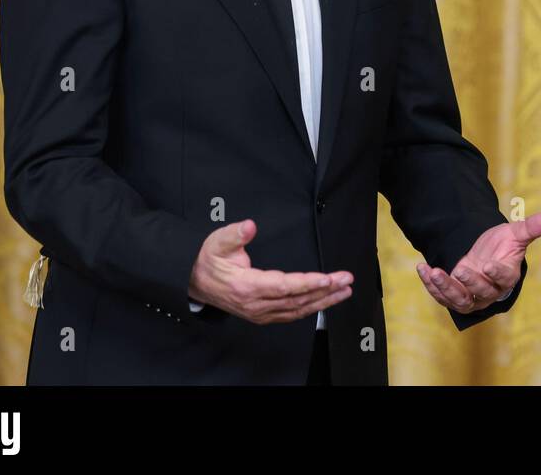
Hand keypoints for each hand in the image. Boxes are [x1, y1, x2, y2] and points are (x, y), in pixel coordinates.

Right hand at [188, 219, 352, 324]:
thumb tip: (250, 226)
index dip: (308, 284)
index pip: (284, 287)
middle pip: (297, 299)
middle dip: (325, 290)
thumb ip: (235, 234)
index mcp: (247, 286)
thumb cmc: (208, 260)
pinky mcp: (262, 314)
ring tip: (344, 291)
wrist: (194, 281)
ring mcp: (260, 312)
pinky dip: (310, 308)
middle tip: (346, 281)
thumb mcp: (218, 241)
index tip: (328, 278)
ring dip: (323, 301)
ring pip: (297, 310)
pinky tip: (324, 302)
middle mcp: (256, 303)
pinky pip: (291, 314)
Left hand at [415, 212, 540, 314]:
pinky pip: (442, 296)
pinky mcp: (455, 297)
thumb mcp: (514, 233)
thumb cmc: (502, 246)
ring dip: (445, 288)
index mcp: (507, 276)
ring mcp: (471, 297)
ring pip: (460, 300)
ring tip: (434, 272)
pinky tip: (423, 268)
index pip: (504, 279)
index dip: (497, 274)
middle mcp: (490, 291)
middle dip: (469, 281)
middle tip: (459, 269)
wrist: (484, 255)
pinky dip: (431, 285)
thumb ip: (530, 227)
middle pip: (481, 292)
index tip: (488, 265)